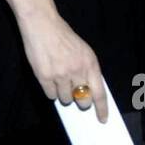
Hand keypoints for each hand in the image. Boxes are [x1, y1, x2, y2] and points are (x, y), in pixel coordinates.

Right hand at [17, 8, 107, 122]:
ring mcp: (60, 74)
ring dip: (63, 94)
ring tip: (59, 78)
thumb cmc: (63, 37)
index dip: (102, 109)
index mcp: (90, 63)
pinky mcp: (45, 76)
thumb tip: (88, 92)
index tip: (103, 120)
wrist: (42, 24)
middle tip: (76, 94)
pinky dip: (50, 90)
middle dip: (81, 101)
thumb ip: (87, 69)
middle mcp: (77, 70)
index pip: (99, 93)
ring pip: (65, 99)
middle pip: (83, 100)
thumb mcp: (83, 50)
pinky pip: (50, 95)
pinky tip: (49, 77)